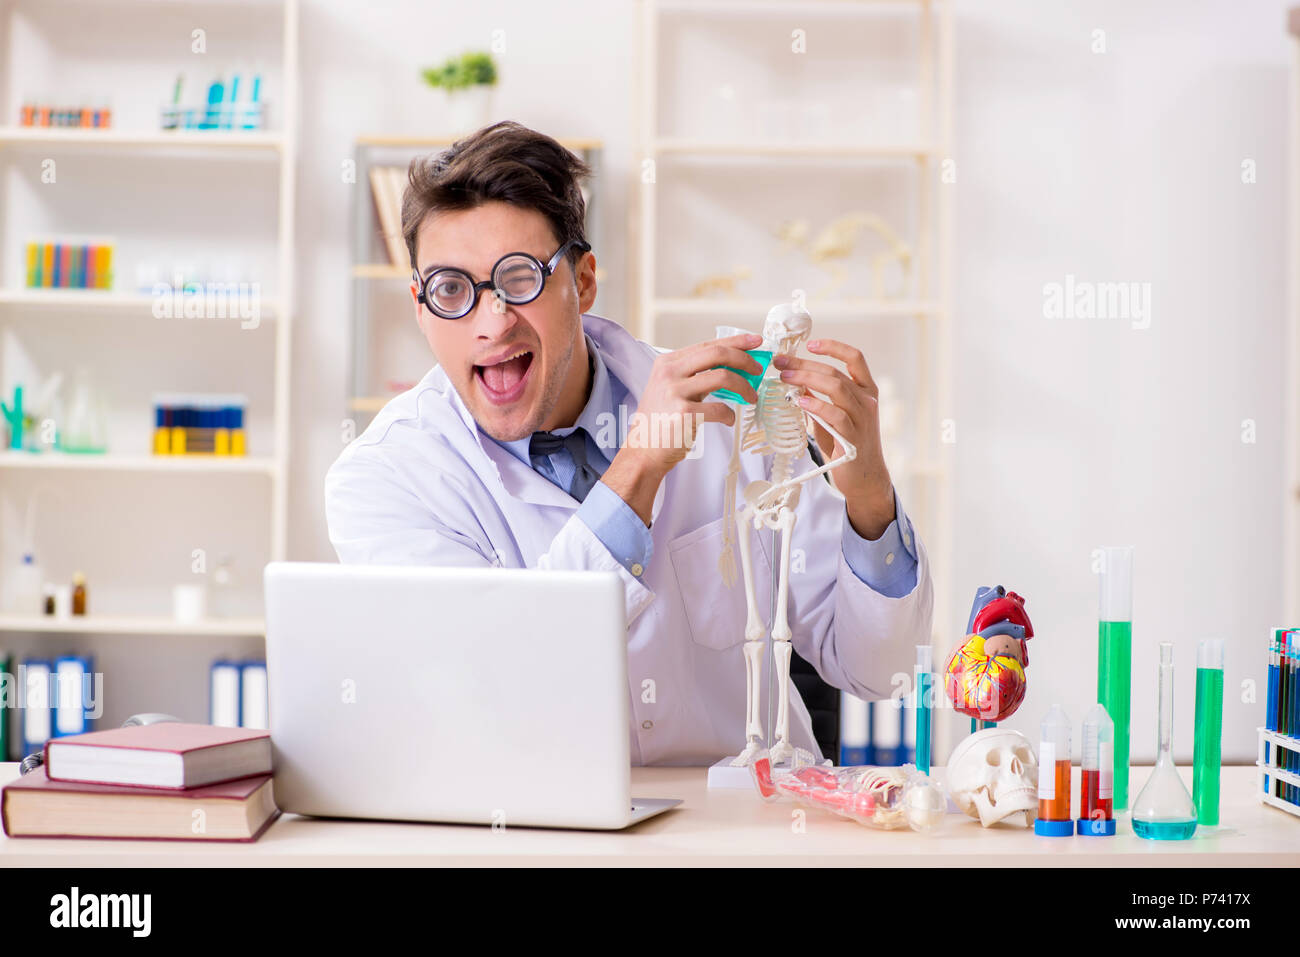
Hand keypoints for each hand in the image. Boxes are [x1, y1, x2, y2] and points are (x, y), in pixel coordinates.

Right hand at [619, 331, 762, 476]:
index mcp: (668, 363)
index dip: (735, 341)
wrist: (644, 450)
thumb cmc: (662, 421)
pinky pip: (720, 409)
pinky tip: (728, 420)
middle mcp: (669, 373)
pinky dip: (730, 415)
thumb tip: (732, 366)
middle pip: (717, 354)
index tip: (755, 341)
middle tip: (758, 370)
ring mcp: (675, 392)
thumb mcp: (671, 388)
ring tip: (751, 397)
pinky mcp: (684, 413)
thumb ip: (695, 375)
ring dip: (744, 387)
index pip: (707, 344)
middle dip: (744, 359)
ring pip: (723, 377)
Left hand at [771, 338, 895, 538]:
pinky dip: (816, 405)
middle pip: (835, 373)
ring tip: (785, 379)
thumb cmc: (846, 445)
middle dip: (805, 365)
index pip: (854, 358)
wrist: (864, 479)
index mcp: (865, 391)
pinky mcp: (854, 436)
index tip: (810, 344)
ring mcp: (863, 418)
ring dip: (807, 380)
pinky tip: (799, 401)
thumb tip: (794, 382)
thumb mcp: (831, 418)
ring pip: (836, 388)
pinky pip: (835, 414)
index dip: (833, 347)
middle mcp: (867, 400)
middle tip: (780, 363)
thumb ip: (817, 399)